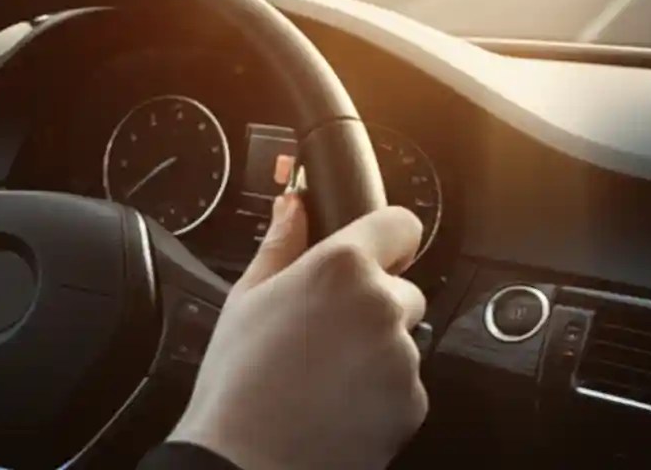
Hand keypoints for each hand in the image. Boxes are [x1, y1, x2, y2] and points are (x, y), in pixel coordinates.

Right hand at [169, 195, 428, 469]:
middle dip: (373, 305)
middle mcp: (380, 305)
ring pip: (402, 340)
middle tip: (325, 333)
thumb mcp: (247, 298)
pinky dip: (380, 392)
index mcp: (340, 267)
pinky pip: (404, 384)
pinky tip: (337, 403)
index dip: (387, 237)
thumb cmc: (237, 380)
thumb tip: (292, 206)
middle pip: (402, 289)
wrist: (246, 462)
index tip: (374, 253)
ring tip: (324, 375)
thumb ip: (281, 243)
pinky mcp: (413, 402)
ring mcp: (402, 357)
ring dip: (376, 350)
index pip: (400, 224)